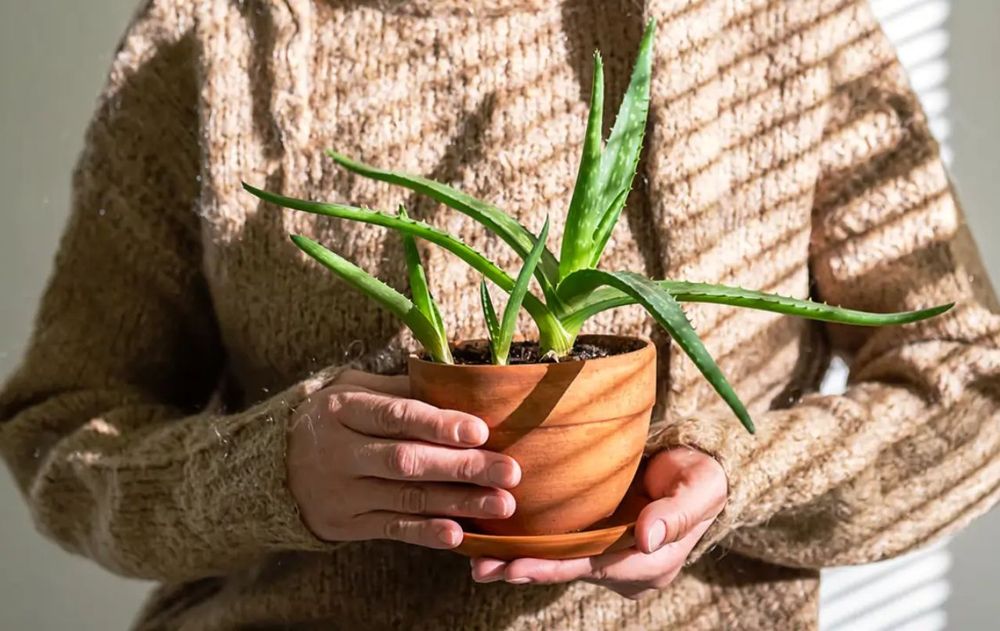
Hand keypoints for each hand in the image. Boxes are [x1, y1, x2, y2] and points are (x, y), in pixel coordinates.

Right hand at [287, 369, 520, 548]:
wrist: (275, 467)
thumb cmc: (333, 419)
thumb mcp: (352, 390)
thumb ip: (399, 389)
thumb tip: (457, 382)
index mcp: (343, 409)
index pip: (395, 416)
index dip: (438, 425)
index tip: (480, 430)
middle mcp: (339, 451)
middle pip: (405, 461)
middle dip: (461, 467)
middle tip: (508, 471)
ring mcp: (342, 492)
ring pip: (406, 498)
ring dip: (457, 502)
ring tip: (501, 503)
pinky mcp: (346, 524)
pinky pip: (392, 529)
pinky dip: (426, 533)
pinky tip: (459, 534)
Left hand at [470, 447, 725, 599]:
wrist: (701, 470)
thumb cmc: (702, 477)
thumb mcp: (699, 490)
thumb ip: (675, 514)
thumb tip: (647, 538)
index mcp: (648, 563)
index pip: (593, 568)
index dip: (554, 567)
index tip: (517, 566)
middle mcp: (623, 566)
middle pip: (567, 570)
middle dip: (523, 570)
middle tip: (480, 568)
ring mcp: (607, 554)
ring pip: (557, 560)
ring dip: (517, 561)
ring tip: (475, 561)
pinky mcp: (595, 537)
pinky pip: (558, 544)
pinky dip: (527, 543)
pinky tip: (495, 538)